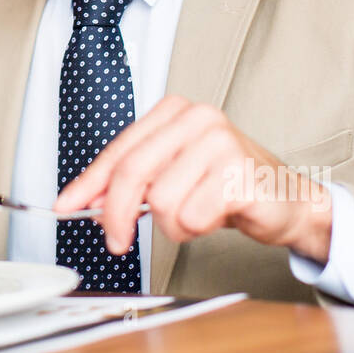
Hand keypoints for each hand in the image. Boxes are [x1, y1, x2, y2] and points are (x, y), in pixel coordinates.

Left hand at [51, 96, 332, 262]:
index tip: (66, 206)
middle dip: (116, 214)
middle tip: (116, 241)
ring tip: (196, 215)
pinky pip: (191, 216)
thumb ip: (132, 182)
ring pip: (161, 201)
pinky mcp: (238, 172)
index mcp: (175, 111)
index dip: (89, 184)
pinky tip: (215, 216)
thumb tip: (86, 200)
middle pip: (132, 172)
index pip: (120, 150)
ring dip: (173, 224)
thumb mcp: (173, 175)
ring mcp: (220, 142)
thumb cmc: (227, 186)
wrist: (286, 200)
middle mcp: (197, 118)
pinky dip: (196, 229)